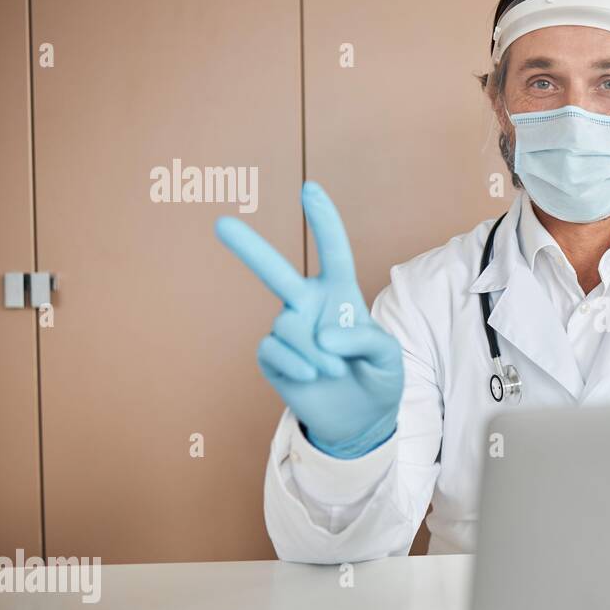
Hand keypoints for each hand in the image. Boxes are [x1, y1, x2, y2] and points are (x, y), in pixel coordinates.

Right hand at [216, 182, 403, 458]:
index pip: (333, 252)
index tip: (310, 189)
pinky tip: (312, 377)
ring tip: (334, 371)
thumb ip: (366, 339)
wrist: (360, 420)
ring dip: (314, 353)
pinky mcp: (273, 357)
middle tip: (221, 224)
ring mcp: (288, 330)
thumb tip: (323, 335)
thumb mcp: (388, 358)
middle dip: (249, 248)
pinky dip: (296, 365)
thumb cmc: (378, 378)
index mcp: (340, 294)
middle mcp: (308, 305)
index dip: (324, 222)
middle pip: (276, 272)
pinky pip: (274, 351)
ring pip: (287, 327)